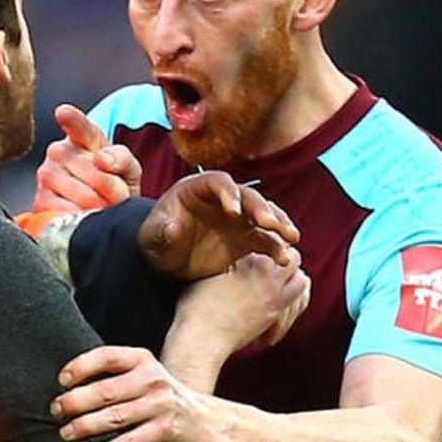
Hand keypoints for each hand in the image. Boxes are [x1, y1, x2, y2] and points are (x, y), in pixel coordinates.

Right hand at [32, 104, 141, 212]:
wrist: (98, 209)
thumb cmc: (112, 182)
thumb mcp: (128, 168)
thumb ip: (121, 157)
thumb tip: (102, 159)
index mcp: (82, 136)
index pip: (78, 126)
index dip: (71, 119)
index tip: (63, 113)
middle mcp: (58, 151)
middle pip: (95, 173)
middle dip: (113, 190)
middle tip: (115, 195)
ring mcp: (46, 175)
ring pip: (84, 196)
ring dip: (101, 207)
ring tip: (101, 204)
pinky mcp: (39, 200)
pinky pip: (68, 212)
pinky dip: (83, 218)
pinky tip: (84, 214)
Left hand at [50, 347, 212, 441]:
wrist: (202, 421)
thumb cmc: (157, 395)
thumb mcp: (141, 373)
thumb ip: (112, 373)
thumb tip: (65, 383)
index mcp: (141, 359)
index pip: (106, 357)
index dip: (80, 367)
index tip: (61, 380)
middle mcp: (152, 380)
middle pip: (106, 391)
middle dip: (75, 401)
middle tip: (55, 410)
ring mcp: (160, 406)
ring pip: (114, 418)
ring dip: (84, 427)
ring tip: (65, 433)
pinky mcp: (164, 432)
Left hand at [139, 171, 299, 278]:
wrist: (167, 260)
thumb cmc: (156, 241)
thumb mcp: (151, 238)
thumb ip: (161, 231)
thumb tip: (174, 228)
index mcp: (196, 189)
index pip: (217, 182)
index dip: (228, 192)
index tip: (234, 210)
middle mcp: (222, 199)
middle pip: (248, 196)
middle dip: (260, 208)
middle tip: (269, 223)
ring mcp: (238, 218)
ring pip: (264, 214)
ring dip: (278, 223)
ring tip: (290, 237)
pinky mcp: (247, 238)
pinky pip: (267, 239)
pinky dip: (277, 247)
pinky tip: (285, 259)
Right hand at [169, 252, 310, 358]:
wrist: (201, 335)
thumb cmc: (196, 308)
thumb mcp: (206, 275)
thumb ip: (227, 265)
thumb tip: (234, 263)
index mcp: (244, 255)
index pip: (271, 243)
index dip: (271, 250)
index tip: (264, 262)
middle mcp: (262, 268)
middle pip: (291, 256)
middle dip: (287, 263)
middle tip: (276, 276)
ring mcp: (272, 290)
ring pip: (301, 278)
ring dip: (294, 283)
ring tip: (281, 292)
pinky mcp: (277, 311)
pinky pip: (300, 301)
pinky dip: (295, 305)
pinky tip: (281, 311)